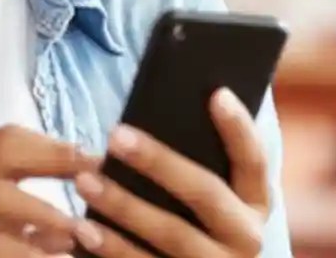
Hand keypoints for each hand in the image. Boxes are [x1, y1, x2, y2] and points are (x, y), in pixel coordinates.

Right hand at [0, 124, 99, 257]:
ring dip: (45, 212)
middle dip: (55, 161)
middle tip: (96, 180)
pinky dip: (22, 252)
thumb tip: (68, 228)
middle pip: (1, 156)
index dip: (53, 145)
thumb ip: (10, 230)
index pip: (3, 143)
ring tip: (77, 235)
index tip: (93, 159)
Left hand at [72, 88, 269, 256]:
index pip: (253, 161)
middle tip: (116, 136)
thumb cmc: (197, 228)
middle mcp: (245, 240)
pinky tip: (82, 231)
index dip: (239, 129)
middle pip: (205, 193)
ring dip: (124, 207)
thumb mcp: (214, 202)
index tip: (216, 94)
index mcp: (254, 206)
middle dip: (160, 162)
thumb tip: (176, 106)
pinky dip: (111, 251)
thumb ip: (199, 165)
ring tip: (85, 181)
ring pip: (171, 236)